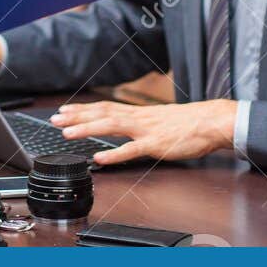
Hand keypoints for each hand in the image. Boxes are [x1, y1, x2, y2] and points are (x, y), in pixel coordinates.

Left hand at [48, 99, 238, 164]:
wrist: (212, 121)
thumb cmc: (189, 123)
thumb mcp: (161, 120)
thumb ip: (143, 124)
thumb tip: (128, 128)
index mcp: (139, 113)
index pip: (105, 108)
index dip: (83, 109)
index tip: (64, 110)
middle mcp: (139, 118)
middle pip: (102, 114)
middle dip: (77, 117)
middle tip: (55, 120)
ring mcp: (146, 131)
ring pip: (111, 127)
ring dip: (87, 129)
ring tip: (68, 134)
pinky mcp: (156, 145)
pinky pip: (132, 150)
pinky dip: (114, 154)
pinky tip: (99, 159)